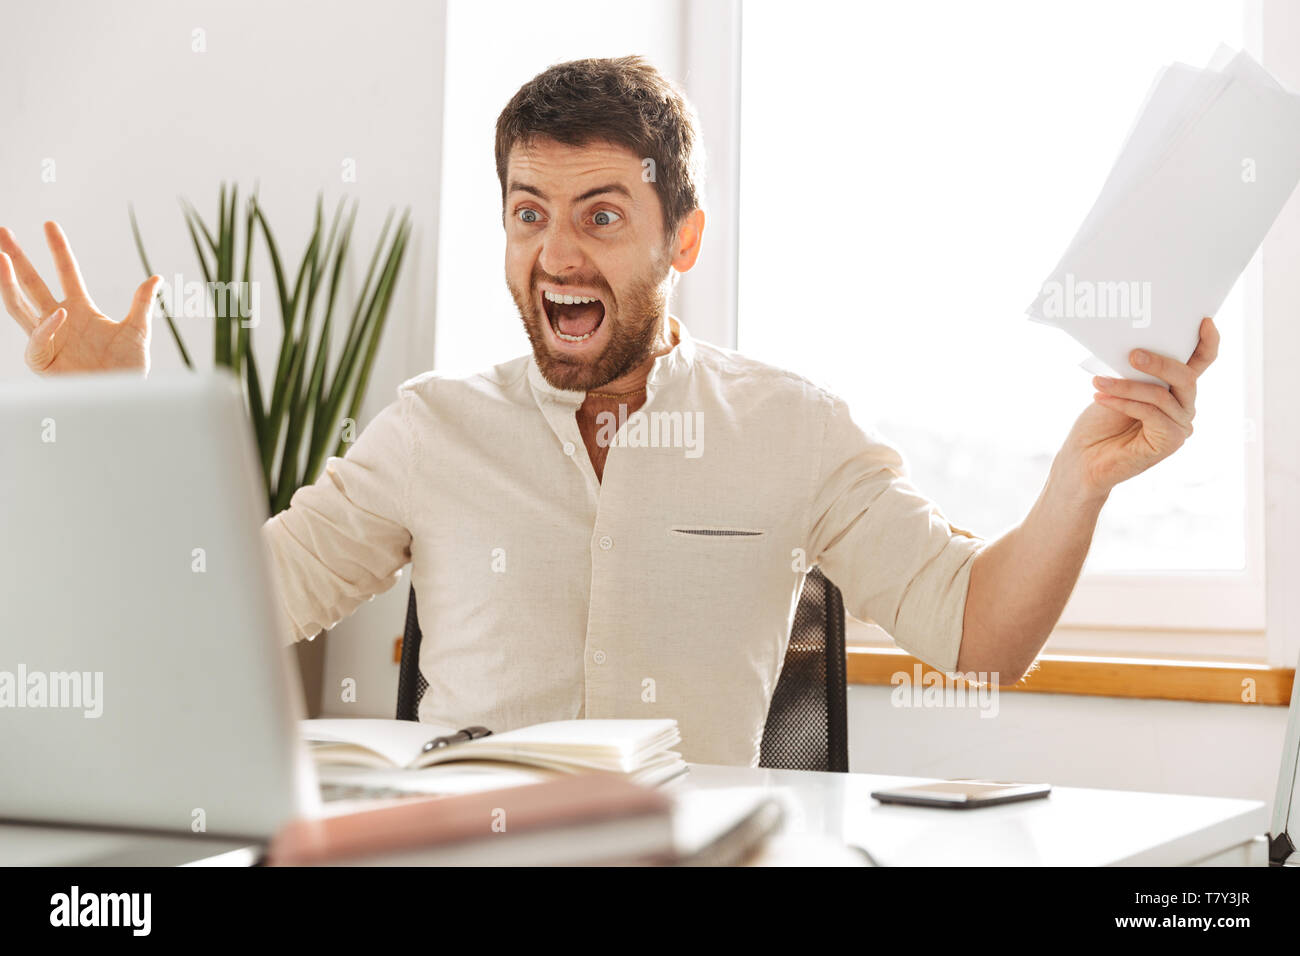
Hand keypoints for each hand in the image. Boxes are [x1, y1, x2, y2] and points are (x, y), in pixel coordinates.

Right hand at [0, 221, 161, 374]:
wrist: (122, 397)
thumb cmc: (129, 369)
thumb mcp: (138, 331)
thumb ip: (141, 303)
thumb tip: (156, 277)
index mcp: (81, 309)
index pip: (66, 272)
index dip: (58, 249)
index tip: (50, 224)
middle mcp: (59, 320)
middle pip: (31, 283)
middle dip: (16, 258)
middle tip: (2, 232)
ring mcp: (48, 338)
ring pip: (18, 306)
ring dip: (7, 282)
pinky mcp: (41, 360)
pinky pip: (38, 339)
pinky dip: (48, 327)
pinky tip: (61, 315)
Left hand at [1055, 317, 1219, 500]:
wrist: (1083, 458)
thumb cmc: (1099, 421)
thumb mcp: (1118, 385)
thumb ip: (1136, 369)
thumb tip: (1138, 345)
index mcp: (1175, 388)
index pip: (1201, 362)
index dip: (1207, 342)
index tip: (1202, 321)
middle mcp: (1184, 406)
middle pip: (1186, 376)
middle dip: (1159, 362)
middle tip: (1132, 355)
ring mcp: (1180, 425)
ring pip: (1162, 395)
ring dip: (1127, 386)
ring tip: (1098, 382)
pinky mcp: (1170, 441)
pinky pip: (1151, 413)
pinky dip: (1124, 402)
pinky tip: (1100, 398)